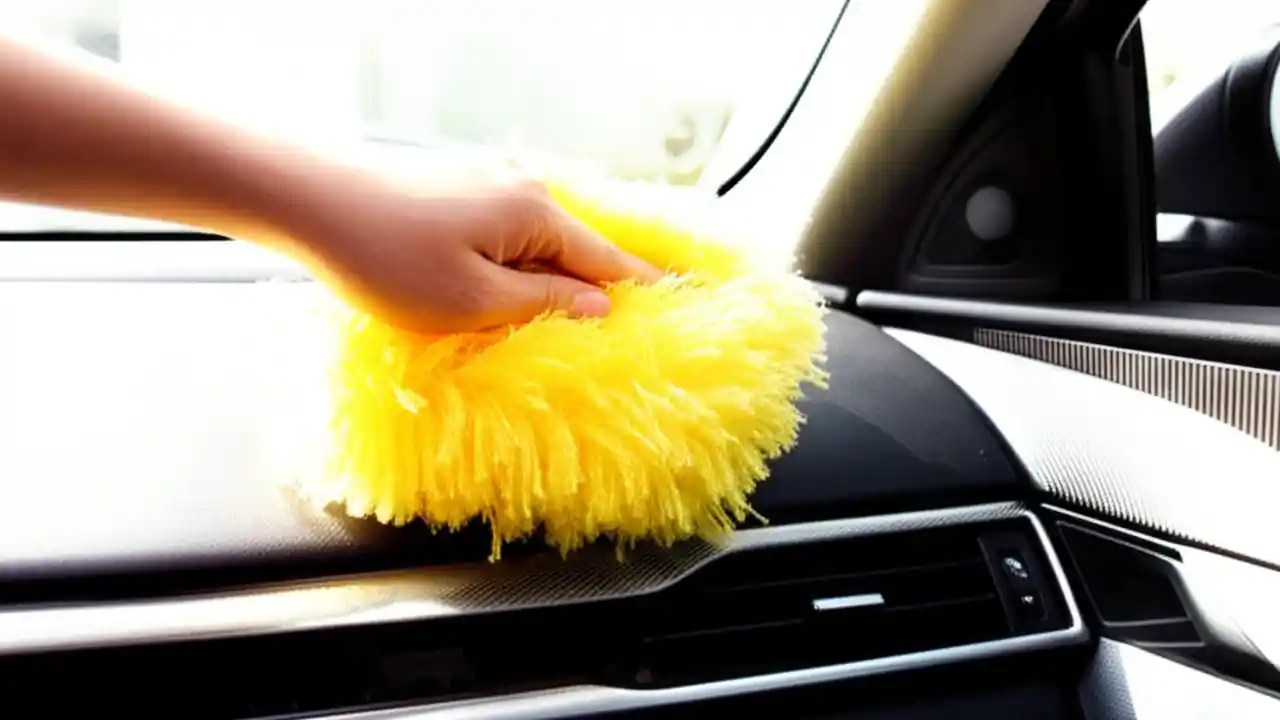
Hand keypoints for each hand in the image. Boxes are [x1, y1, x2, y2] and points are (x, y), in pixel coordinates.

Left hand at [294, 165, 661, 333]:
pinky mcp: (462, 190)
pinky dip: (521, 263)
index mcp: (536, 214)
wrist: (314, 203)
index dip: (642, 289)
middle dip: (597, 288)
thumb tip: (600, 306)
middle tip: (626, 331)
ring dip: (553, 279)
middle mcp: (523, 188)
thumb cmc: (388, 257)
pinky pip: (512, 233)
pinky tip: (513, 289)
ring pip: (542, 242)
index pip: (608, 260)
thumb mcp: (473, 299)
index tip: (679, 307)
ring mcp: (491, 184)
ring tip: (570, 319)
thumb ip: (544, 301)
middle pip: (578, 248)